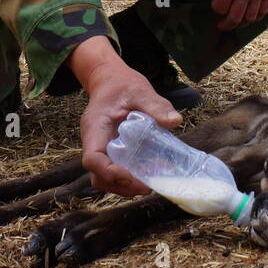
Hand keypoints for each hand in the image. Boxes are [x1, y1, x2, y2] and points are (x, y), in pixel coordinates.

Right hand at [69, 36, 181, 195]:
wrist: (112, 81)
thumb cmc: (122, 85)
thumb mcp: (140, 90)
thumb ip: (155, 105)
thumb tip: (174, 121)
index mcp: (95, 128)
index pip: (92, 159)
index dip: (110, 172)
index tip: (133, 175)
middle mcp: (94, 142)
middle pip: (98, 176)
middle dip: (120, 185)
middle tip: (147, 186)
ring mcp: (102, 148)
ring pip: (105, 178)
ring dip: (125, 186)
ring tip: (151, 183)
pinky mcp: (112, 151)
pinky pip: (116, 170)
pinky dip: (131, 177)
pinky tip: (152, 172)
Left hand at [208, 0, 267, 30]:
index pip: (219, 8)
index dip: (215, 10)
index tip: (216, 7)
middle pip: (235, 18)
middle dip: (226, 24)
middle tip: (222, 25)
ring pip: (250, 18)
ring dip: (241, 23)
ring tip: (236, 20)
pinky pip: (263, 11)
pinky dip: (256, 17)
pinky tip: (249, 15)